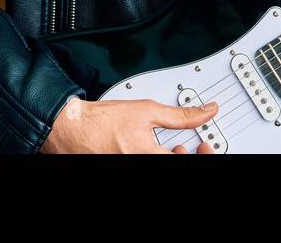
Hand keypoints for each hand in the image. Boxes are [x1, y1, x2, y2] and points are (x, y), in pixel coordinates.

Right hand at [40, 96, 218, 152]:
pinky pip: (146, 165)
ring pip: (160, 164)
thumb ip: (180, 115)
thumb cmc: (102, 121)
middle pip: (173, 163)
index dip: (199, 153)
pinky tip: (150, 151)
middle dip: (184, 156)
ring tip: (164, 148)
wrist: (73, 129)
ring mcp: (131, 169)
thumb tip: (207, 112)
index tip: (202, 146)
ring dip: (168, 158)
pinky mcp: (123, 168)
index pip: (184, 159)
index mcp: (150, 156)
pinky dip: (153, 157)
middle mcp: (140, 165)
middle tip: (183, 146)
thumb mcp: (147, 110)